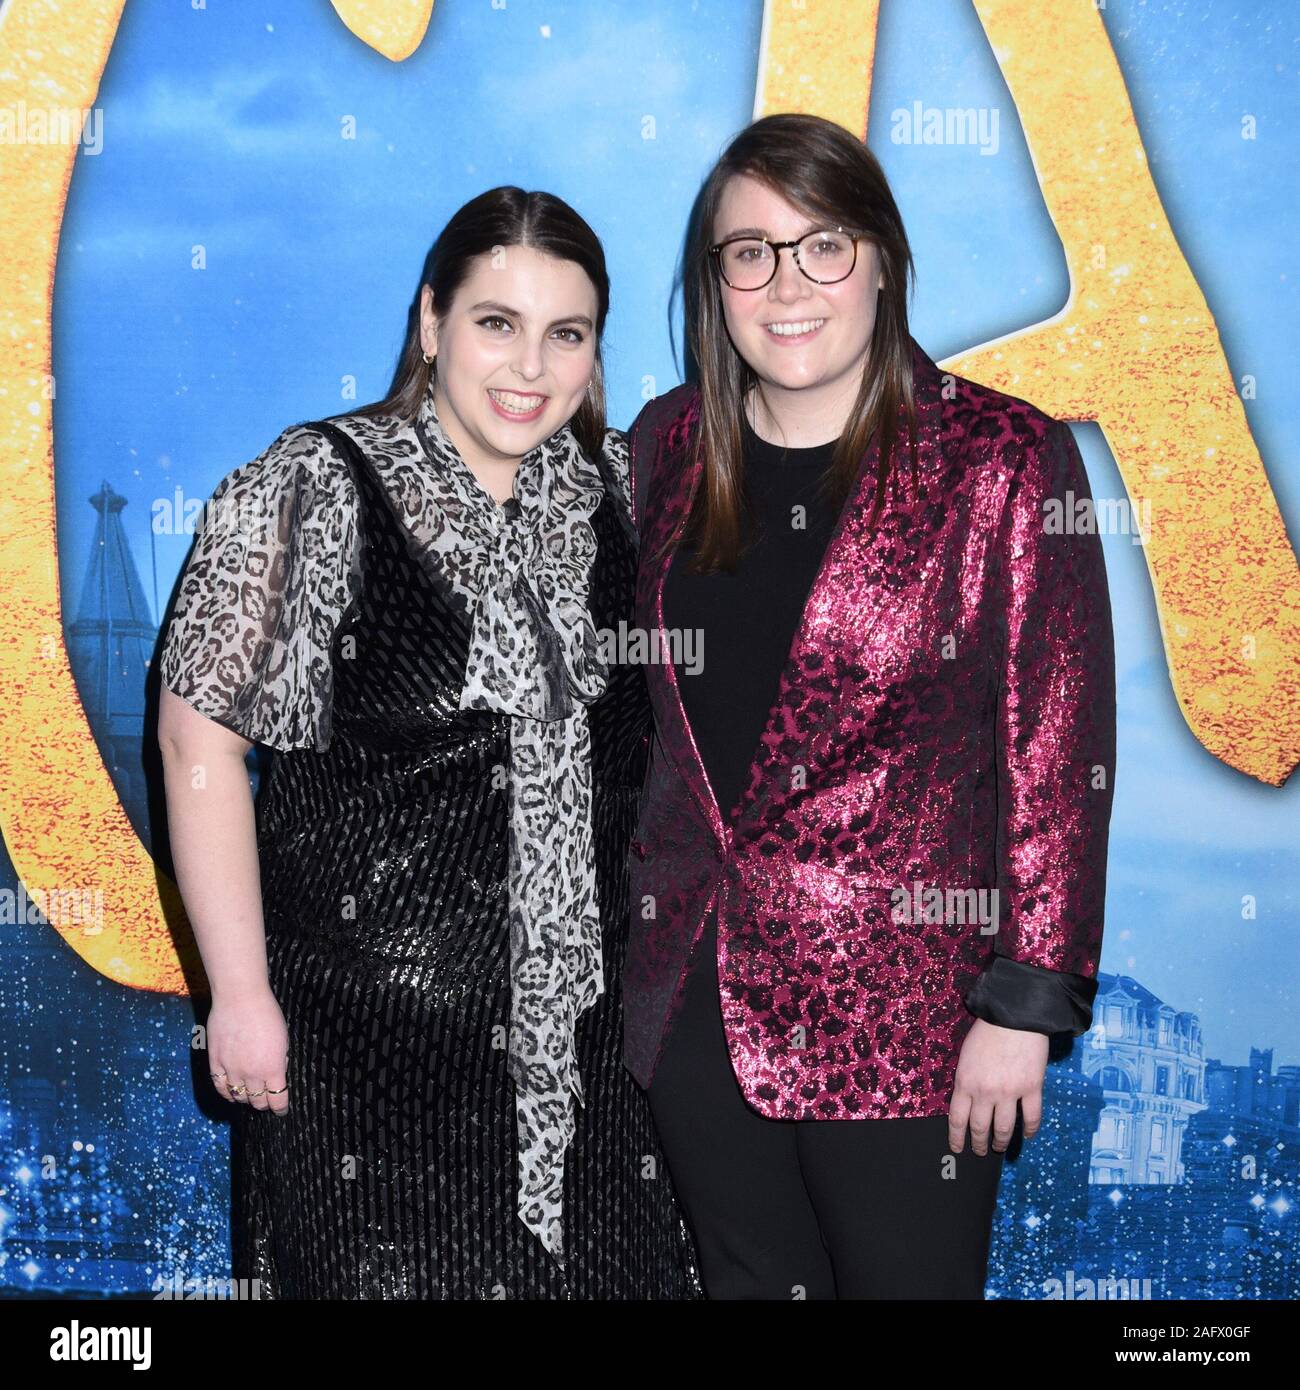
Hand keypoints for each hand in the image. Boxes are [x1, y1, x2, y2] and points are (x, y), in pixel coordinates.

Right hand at [207, 985, 289, 1115]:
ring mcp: (231, 1069)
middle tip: (267, 1102)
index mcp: (272, 1068)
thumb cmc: (267, 1013)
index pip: (277, 1099)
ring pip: (238, 1096)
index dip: (280, 1107)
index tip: (281, 1109)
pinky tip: (231, 1094)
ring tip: (250, 1098)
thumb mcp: (283, 1038)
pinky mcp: (215, 1062)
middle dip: (264, 1104)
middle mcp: (251, 1074)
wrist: (240, 998)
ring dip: (245, 1099)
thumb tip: (278, 1073)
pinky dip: (226, 1093)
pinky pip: (219, 1086)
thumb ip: (280, 1059)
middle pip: (257, 1101)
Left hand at [948, 1018, 1047, 1154]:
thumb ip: (966, 1079)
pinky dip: (1029, 1129)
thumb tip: (967, 1100)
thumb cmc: (987, 1030)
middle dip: (979, 1143)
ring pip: (1004, 1128)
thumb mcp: (965, 1055)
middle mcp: (986, 1092)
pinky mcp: (1032, 1088)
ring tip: (999, 1147)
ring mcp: (1010, 1092)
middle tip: (980, 1151)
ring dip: (1001, 1142)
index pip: (957, 1119)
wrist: (1015, 1015)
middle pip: (980, 1128)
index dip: (957, 1138)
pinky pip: (1031, 1117)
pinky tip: (1026, 1135)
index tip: (958, 1148)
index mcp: (965, 1082)